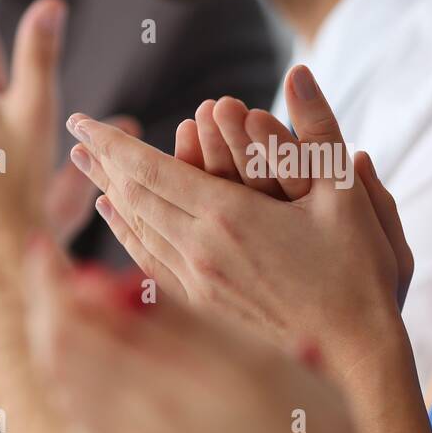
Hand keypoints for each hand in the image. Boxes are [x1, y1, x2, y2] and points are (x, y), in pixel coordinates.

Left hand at [25, 239, 379, 432]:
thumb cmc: (308, 426)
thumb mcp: (249, 355)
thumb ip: (174, 319)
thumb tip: (97, 286)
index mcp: (159, 382)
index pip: (71, 322)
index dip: (50, 280)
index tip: (45, 248)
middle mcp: (134, 425)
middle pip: (58, 355)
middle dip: (48, 307)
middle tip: (52, 273)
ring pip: (69, 392)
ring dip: (61, 346)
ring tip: (73, 314)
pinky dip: (79, 394)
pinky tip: (97, 382)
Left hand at [66, 65, 414, 384]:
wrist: (356, 358)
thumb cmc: (356, 273)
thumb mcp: (346, 195)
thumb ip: (318, 130)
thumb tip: (299, 73)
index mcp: (228, 216)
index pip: (150, 170)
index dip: (111, 143)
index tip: (80, 120)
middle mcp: (201, 250)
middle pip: (134, 199)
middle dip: (102, 164)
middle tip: (75, 139)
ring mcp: (200, 285)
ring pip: (139, 233)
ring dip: (111, 198)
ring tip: (88, 174)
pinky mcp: (208, 311)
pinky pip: (153, 266)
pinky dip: (130, 238)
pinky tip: (122, 225)